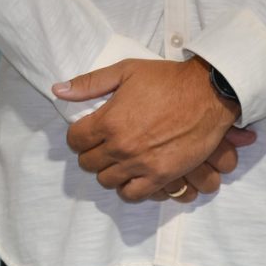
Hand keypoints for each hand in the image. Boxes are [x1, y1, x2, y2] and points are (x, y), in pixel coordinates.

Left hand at [55, 58, 238, 202]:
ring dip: (108, 171)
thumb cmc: (166, 79)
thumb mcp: (125, 71)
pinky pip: (132, 194)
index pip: (75, 141)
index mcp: (109, 121)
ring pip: (107, 181)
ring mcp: (141, 164)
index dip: (78, 136)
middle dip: (91, 153)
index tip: (87, 132)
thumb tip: (58, 90)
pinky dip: (128, 187)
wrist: (208, 94)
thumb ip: (89, 83)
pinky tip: (132, 174)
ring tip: (118, 159)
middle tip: (103, 144)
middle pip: (88, 163)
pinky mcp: (162, 176)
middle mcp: (121, 146)